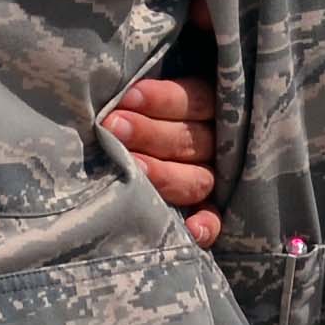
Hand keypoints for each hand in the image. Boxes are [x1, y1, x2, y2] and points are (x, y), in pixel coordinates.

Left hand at [108, 73, 220, 245]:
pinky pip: (214, 219)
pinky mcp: (208, 209)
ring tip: (132, 167)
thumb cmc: (134, 108)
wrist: (147, 138)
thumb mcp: (144, 94)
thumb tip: (109, 96)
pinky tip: (192, 230)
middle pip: (188, 140)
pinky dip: (205, 225)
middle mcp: (214, 143)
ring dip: (164, 174)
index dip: (162, 99)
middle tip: (113, 126)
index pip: (194, 100)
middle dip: (149, 133)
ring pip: (196, 178)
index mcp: (207, 106)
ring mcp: (212, 177)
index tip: (127, 97)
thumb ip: (136, 94)